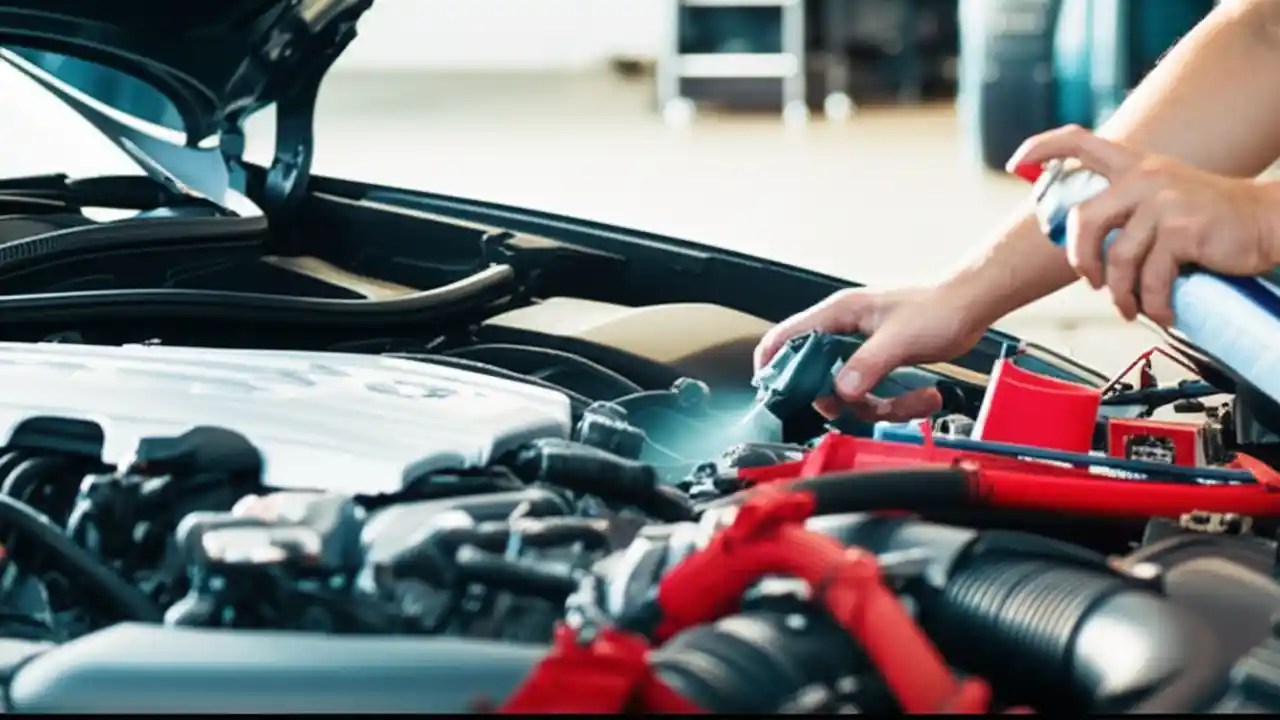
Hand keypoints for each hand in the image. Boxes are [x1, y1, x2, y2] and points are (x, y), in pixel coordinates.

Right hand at [753, 286, 986, 421]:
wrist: (972, 306)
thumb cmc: (939, 308)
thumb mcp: (899, 338)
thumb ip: (867, 365)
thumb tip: (842, 391)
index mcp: (839, 314)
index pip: (786, 336)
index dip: (773, 364)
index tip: (775, 393)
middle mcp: (844, 332)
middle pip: (818, 377)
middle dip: (842, 400)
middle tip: (862, 405)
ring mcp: (862, 350)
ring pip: (850, 393)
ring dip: (881, 406)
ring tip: (915, 400)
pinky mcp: (880, 364)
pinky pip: (874, 395)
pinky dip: (898, 403)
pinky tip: (925, 396)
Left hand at [1008, 125, 1279, 325]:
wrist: (1265, 223)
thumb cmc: (1210, 220)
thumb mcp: (1163, 199)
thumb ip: (1125, 209)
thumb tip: (1082, 244)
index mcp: (1134, 165)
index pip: (1079, 140)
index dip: (1042, 147)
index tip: (1016, 163)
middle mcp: (1145, 176)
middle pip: (1083, 219)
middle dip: (1080, 260)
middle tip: (1094, 283)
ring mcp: (1163, 201)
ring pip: (1117, 258)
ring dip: (1121, 294)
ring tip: (1132, 308)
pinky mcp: (1182, 229)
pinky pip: (1150, 277)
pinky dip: (1152, 303)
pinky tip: (1161, 312)